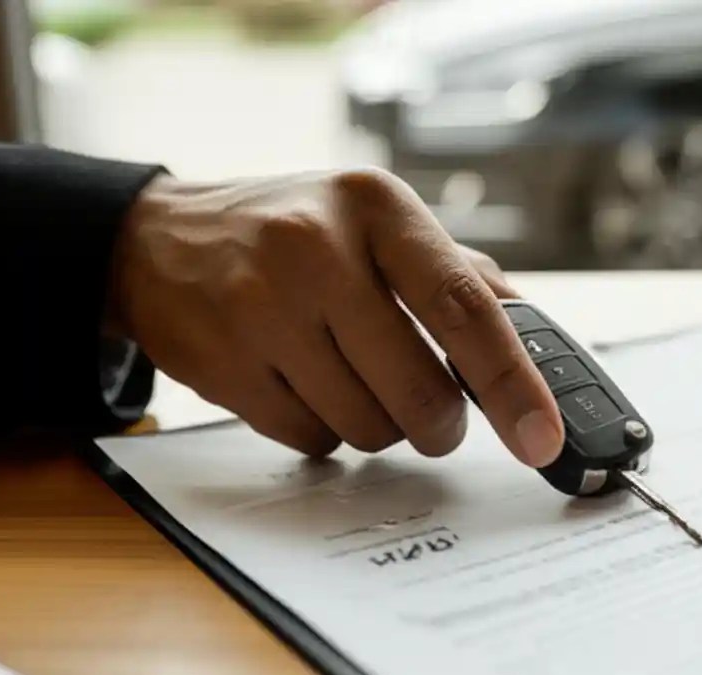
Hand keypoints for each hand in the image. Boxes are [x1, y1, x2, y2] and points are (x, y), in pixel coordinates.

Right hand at [107, 169, 564, 465]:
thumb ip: (460, 275)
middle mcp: (316, 248)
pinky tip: (305, 385)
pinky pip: (311, 441)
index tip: (543, 440)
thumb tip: (534, 342)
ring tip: (352, 379)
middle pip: (419, 388)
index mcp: (377, 207)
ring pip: (367, 426)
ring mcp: (261, 308)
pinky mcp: (223, 365)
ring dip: (379, 425)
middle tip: (436, 417)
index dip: (513, 383)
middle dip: (440, 423)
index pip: (463, 304)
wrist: (157, 241)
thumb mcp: (377, 223)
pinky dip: (325, 431)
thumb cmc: (293, 234)